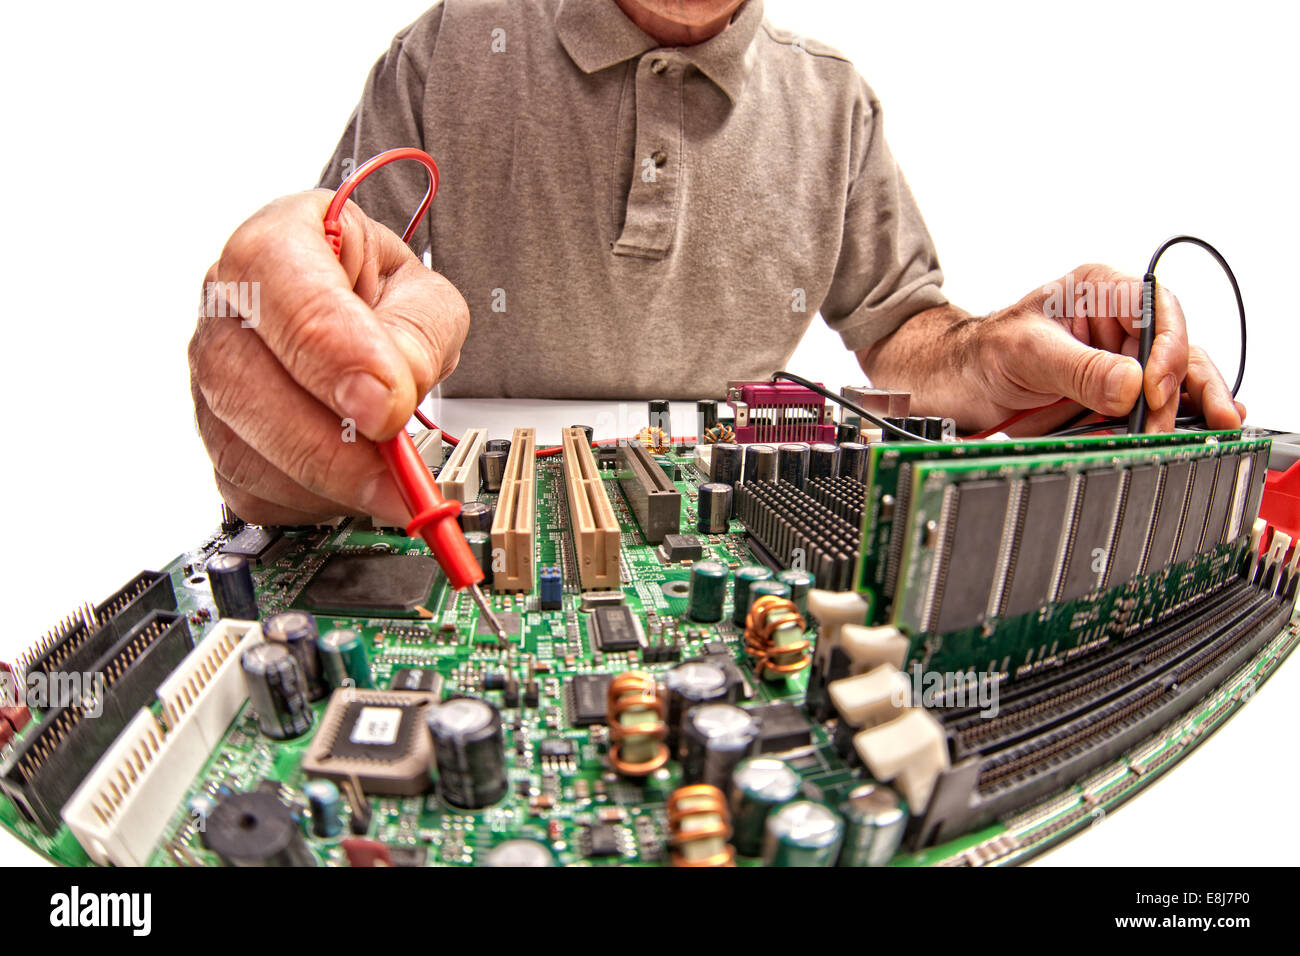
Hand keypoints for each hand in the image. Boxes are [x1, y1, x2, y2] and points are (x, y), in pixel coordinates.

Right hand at [188, 190, 468, 524]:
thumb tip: (393, 389)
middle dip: (328, 444)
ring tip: (388, 484)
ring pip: (238, 444)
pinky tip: (349, 485)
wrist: (361, 317)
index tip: (385, 407)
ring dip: (322, 481)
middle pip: (240, 377)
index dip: (333, 352)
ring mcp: (210, 372)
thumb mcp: (426, 296)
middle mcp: (226, 303)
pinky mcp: (219, 435)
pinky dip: (307, 502)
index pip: (281, 285)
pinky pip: (248, 487)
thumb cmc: (382, 297)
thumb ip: (419, 332)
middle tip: (395, 474)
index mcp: (277, 240)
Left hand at [862, 263, 1244, 433]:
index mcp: (1099, 292)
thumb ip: (1078, 369)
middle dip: (1178, 389)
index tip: (1153, 388)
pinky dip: (1170, 423)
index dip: (1166, 348)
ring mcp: (1116, 364)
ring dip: (1185, 409)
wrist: (947, 388)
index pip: (1157, 310)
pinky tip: (1194, 432)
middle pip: (1173, 351)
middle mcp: (1115, 325)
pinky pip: (1150, 410)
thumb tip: (1131, 386)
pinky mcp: (1110, 400)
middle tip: (1164, 425)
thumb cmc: (976, 355)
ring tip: (1202, 433)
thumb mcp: (1024, 354)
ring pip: (1172, 382)